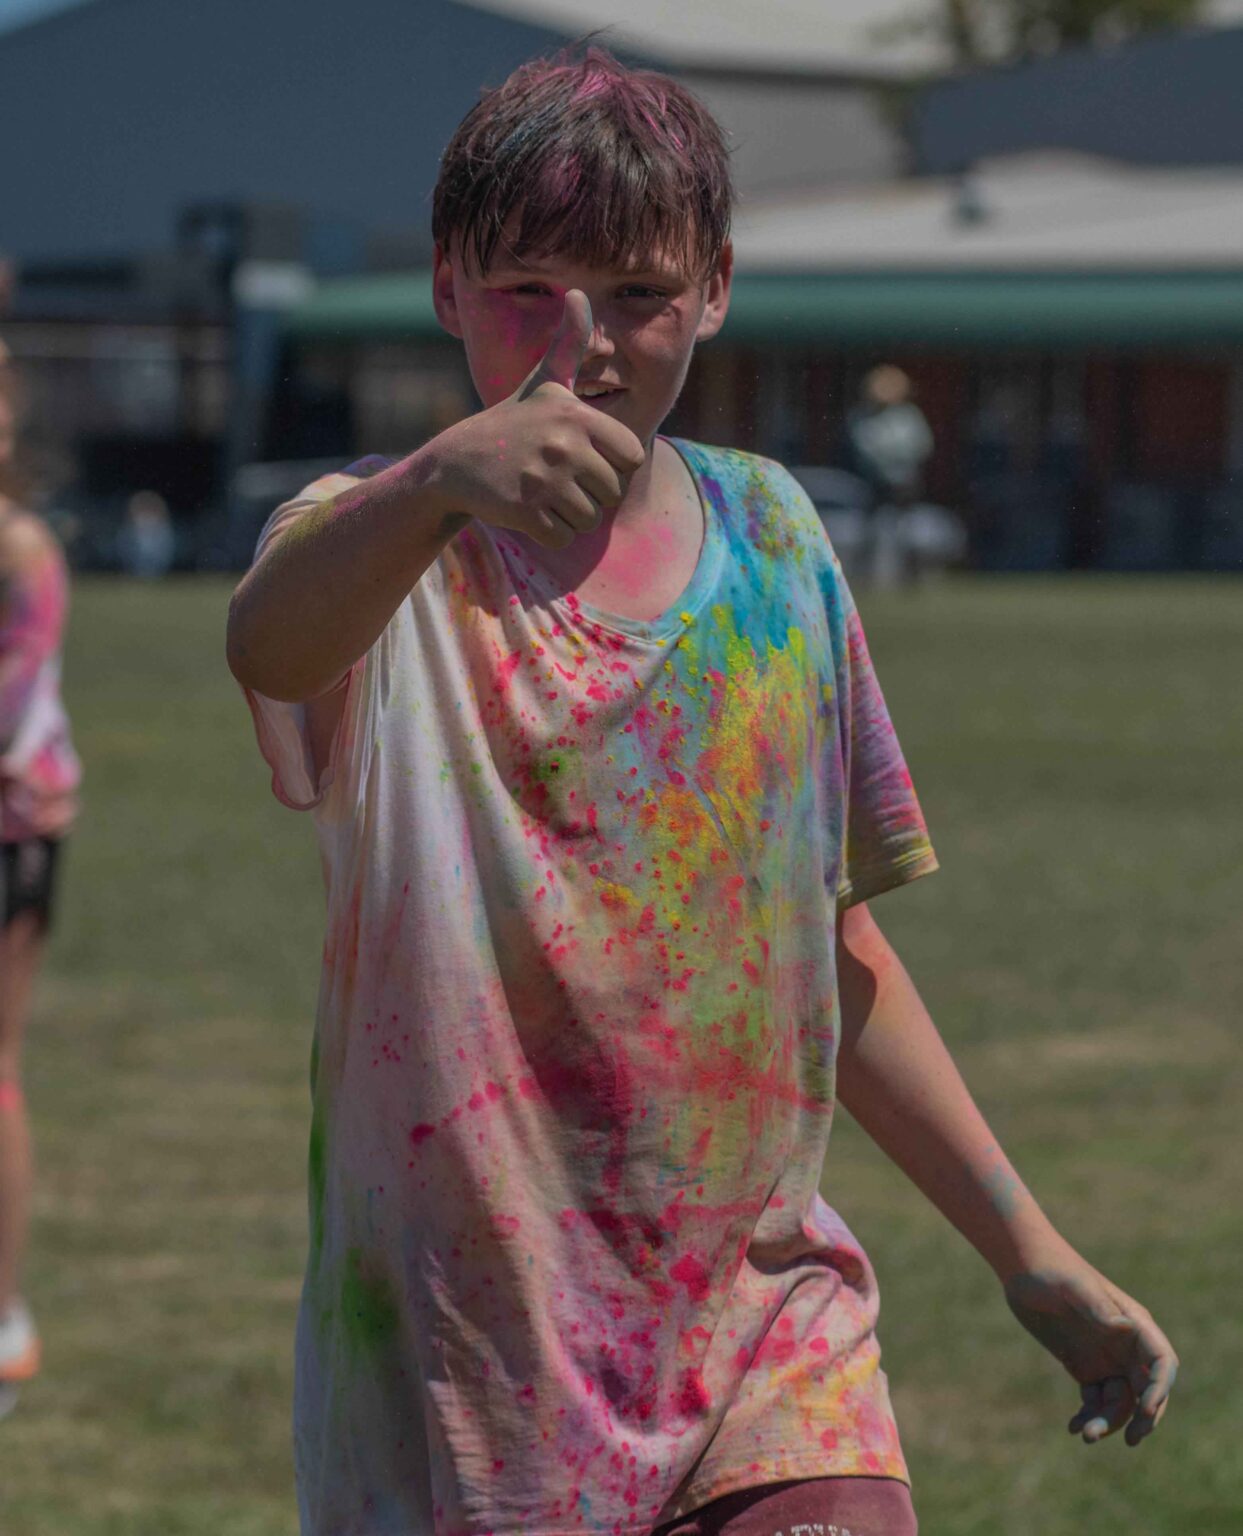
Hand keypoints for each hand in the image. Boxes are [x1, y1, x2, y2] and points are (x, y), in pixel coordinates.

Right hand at [427, 290, 645, 549]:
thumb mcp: (543, 382)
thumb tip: (578, 291)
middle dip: (588, 493)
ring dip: (569, 515)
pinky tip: (527, 511)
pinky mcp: (525, 512)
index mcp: (577, 415)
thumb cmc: (512, 423)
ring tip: (540, 493)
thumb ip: (569, 344)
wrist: (456, 463)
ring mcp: (544, 480)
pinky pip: (563, 538)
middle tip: (554, 477)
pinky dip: (548, 533)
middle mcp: (564, 445)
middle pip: (612, 493)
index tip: (581, 455)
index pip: (632, 457)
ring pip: (589, 520)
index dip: (610, 463)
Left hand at [1003, 1254, 1177, 1447]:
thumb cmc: (1052, 1268)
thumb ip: (1098, 1307)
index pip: (1161, 1362)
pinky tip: (1073, 1427)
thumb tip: (1125, 1328)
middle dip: (1143, 1417)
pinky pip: (1094, 1400)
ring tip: (1085, 1434)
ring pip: (1119, 1401)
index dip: (1159, 1389)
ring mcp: (1106, 1358)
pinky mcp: (1083, 1366)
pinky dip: (1089, 1416)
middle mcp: (1125, 1345)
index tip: (1145, 1409)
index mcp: (1133, 1323)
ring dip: (1109, 1421)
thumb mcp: (1074, 1286)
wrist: (1022, 1267)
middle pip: (1146, 1390)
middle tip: (1131, 1440)